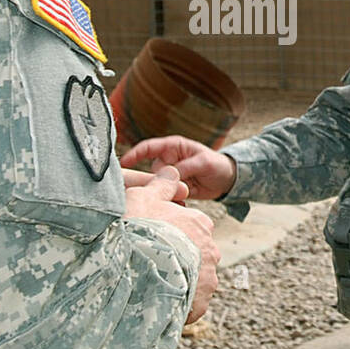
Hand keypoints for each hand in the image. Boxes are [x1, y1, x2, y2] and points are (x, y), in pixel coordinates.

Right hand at [120, 136, 237, 200]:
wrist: (226, 180)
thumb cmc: (216, 164)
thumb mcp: (203, 162)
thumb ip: (186, 167)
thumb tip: (169, 174)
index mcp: (173, 147)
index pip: (148, 148)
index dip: (134, 154)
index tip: (123, 163)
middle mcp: (168, 160)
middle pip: (151, 170)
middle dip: (158, 181)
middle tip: (174, 187)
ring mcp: (169, 175)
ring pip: (157, 185)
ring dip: (167, 192)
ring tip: (186, 192)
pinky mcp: (172, 189)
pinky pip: (165, 195)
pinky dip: (171, 199)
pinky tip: (183, 201)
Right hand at [123, 175, 219, 322]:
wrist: (134, 264)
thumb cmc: (138, 226)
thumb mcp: (145, 195)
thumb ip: (163, 185)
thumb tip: (173, 171)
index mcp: (200, 223)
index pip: (189, 229)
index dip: (169, 235)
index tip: (151, 242)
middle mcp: (210, 249)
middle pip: (193, 255)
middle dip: (176, 260)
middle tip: (149, 266)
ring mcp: (208, 277)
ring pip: (193, 281)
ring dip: (177, 284)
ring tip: (151, 288)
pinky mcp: (200, 303)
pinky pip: (190, 305)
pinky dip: (177, 306)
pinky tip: (157, 304)